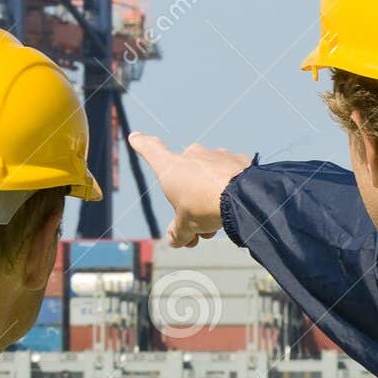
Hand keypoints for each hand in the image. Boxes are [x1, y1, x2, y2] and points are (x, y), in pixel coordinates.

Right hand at [128, 134, 248, 246]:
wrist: (241, 197)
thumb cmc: (204, 208)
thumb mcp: (185, 226)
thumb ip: (178, 232)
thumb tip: (176, 240)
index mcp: (171, 167)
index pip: (151, 151)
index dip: (142, 144)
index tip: (136, 137)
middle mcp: (192, 155)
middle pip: (187, 180)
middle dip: (191, 203)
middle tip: (199, 229)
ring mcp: (217, 155)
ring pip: (209, 179)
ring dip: (211, 200)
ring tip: (218, 224)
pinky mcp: (238, 159)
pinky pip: (230, 176)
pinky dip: (231, 190)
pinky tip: (237, 206)